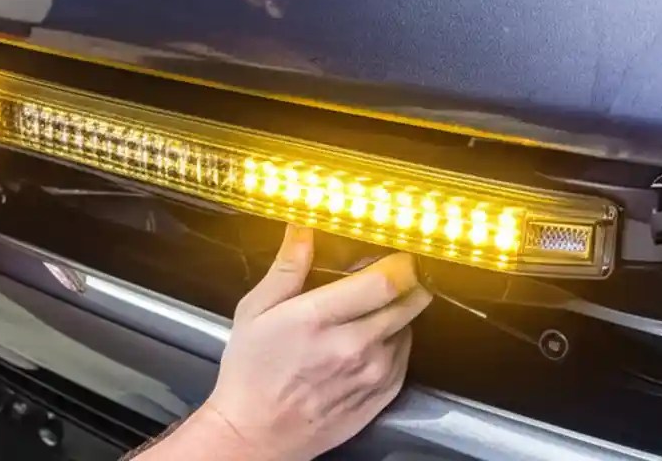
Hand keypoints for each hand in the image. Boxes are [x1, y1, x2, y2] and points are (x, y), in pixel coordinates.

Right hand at [201, 226, 431, 460]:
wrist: (256, 435)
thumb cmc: (251, 372)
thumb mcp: (256, 311)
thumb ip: (286, 267)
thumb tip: (303, 226)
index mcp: (320, 319)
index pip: (386, 280)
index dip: (400, 260)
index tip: (396, 251)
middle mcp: (355, 346)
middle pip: (410, 300)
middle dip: (407, 282)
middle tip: (390, 274)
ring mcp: (373, 374)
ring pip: (410, 326)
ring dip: (398, 313)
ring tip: (369, 311)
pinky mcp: (383, 396)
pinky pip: (405, 356)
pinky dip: (394, 342)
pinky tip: (367, 341)